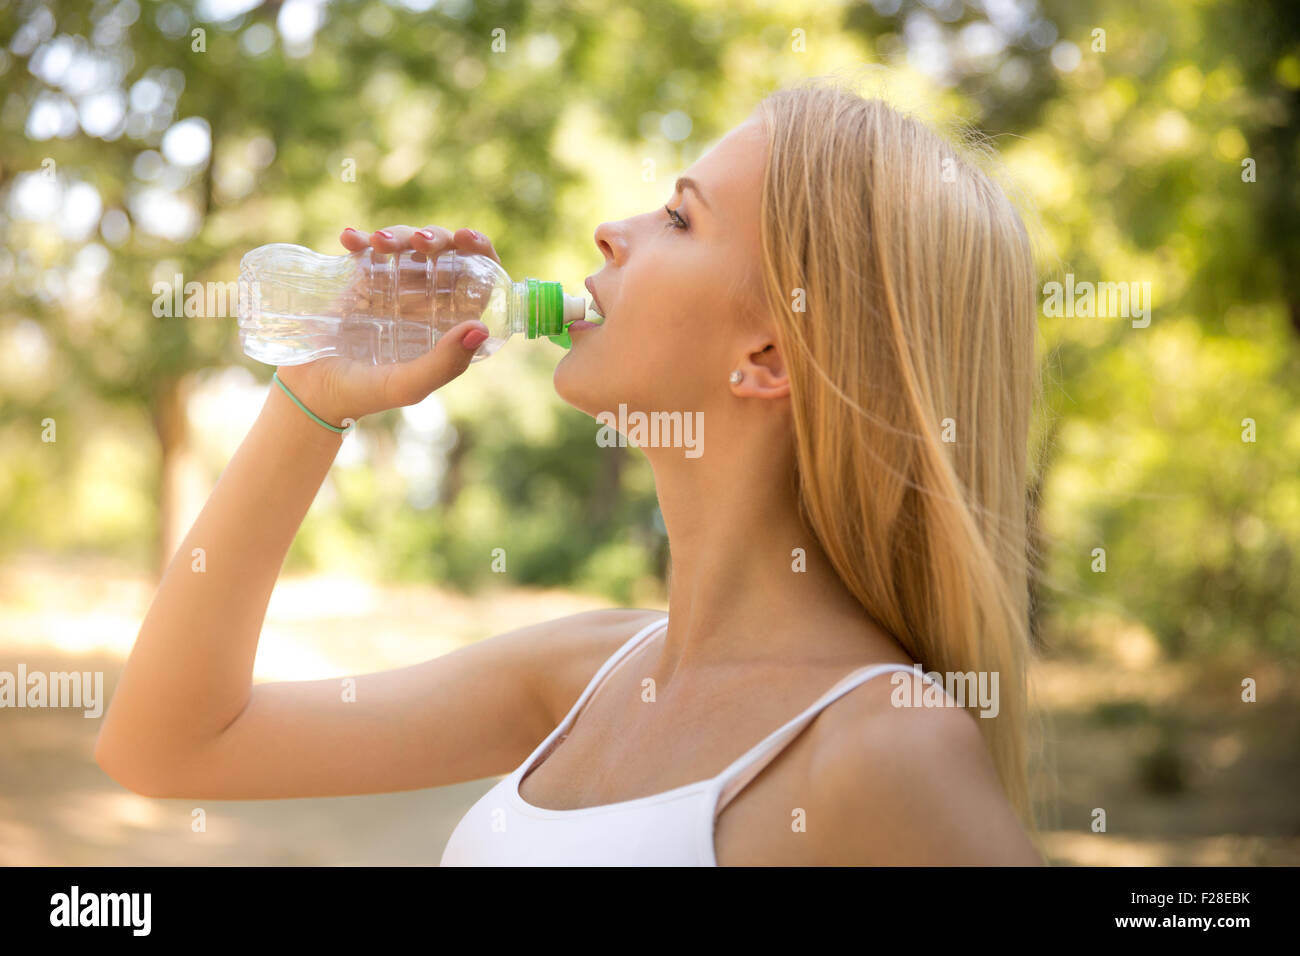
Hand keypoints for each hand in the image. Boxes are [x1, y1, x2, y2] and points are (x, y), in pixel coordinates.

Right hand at [274, 225, 503, 425]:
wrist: (311, 391)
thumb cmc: (364, 394)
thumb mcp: (408, 384)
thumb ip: (445, 363)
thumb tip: (480, 327)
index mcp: (447, 324)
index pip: (477, 280)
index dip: (480, 252)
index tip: (465, 240)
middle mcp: (425, 303)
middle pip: (443, 254)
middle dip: (436, 237)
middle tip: (420, 242)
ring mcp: (392, 288)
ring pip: (406, 245)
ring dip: (398, 235)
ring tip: (379, 243)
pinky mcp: (359, 280)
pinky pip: (366, 249)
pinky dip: (360, 239)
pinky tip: (349, 239)